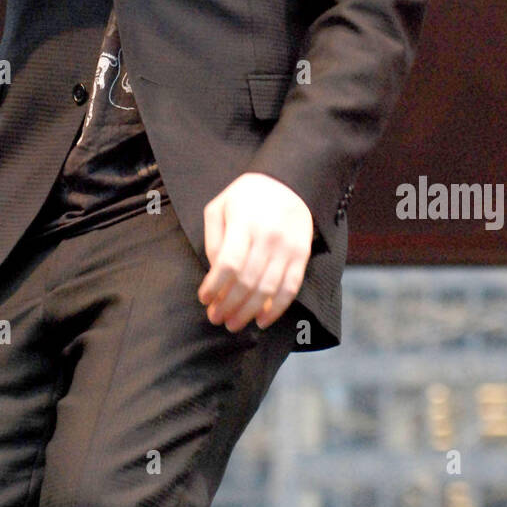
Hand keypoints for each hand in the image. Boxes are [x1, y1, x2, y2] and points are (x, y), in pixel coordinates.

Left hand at [197, 173, 313, 332]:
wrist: (288, 182)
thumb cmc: (245, 197)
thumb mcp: (219, 207)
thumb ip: (213, 239)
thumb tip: (214, 274)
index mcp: (244, 223)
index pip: (228, 264)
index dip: (214, 286)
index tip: (204, 298)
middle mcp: (268, 237)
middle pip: (247, 281)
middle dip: (228, 305)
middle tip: (215, 318)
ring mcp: (288, 247)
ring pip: (268, 289)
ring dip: (248, 312)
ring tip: (233, 324)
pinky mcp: (302, 256)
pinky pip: (291, 288)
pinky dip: (277, 309)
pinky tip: (262, 320)